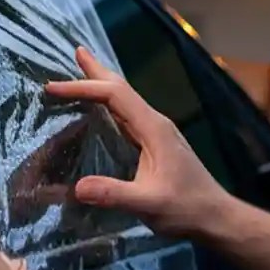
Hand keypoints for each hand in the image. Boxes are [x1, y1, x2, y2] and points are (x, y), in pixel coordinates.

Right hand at [45, 47, 236, 239]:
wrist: (216, 218)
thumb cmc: (186, 208)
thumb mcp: (149, 204)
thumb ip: (115, 195)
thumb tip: (77, 187)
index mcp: (153, 128)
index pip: (114, 95)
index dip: (84, 87)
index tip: (53, 88)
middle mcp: (155, 123)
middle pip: (122, 88)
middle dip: (97, 70)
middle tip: (76, 52)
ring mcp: (156, 133)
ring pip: (125, 100)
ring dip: (102, 85)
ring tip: (83, 72)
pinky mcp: (155, 145)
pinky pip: (127, 116)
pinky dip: (109, 105)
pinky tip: (102, 111)